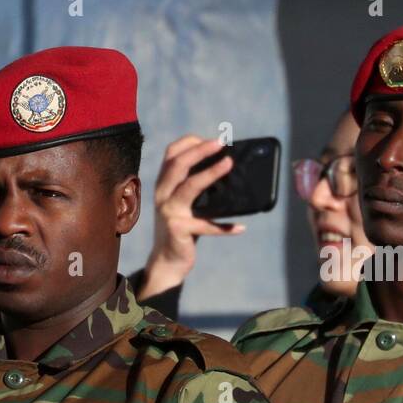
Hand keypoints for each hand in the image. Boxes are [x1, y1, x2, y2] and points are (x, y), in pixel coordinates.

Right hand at [139, 136, 245, 299]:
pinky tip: (239, 227)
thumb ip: (194, 186)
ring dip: (210, 173)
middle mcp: (162, 195)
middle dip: (200, 150)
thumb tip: (225, 167)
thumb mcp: (182, 203)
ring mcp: (169, 212)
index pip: (171, 154)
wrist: (166, 260)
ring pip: (189, 187)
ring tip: (229, 164)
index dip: (190, 142)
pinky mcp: (178, 229)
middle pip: (178, 164)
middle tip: (221, 143)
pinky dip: (224, 227)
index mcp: (164, 185)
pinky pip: (205, 225)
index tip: (212, 141)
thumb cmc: (181, 228)